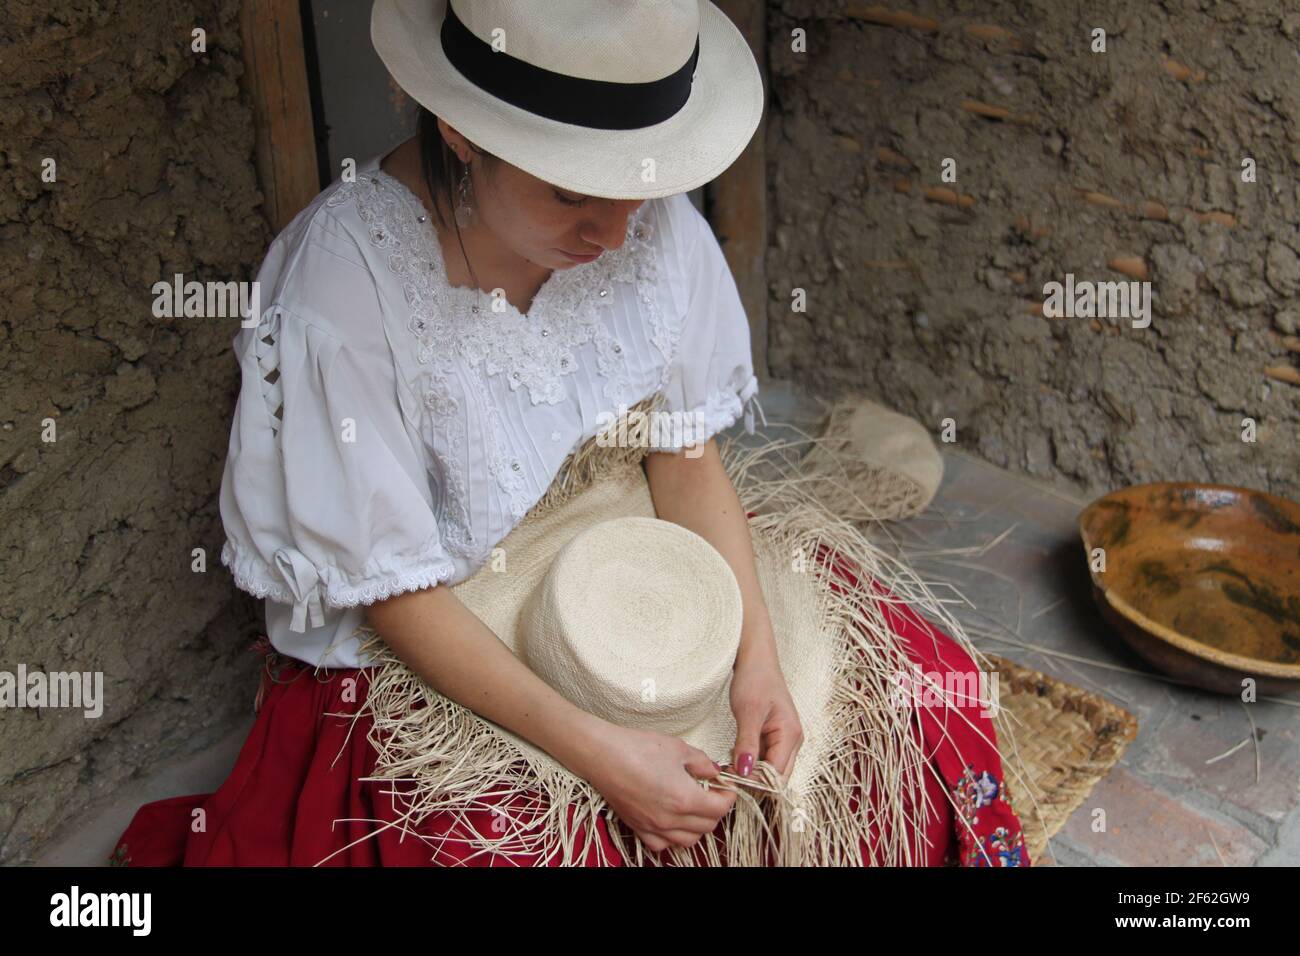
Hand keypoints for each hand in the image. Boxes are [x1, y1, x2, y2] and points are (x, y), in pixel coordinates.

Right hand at [583, 724, 737, 853]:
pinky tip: (671, 819)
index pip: (720, 809)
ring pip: (688, 840)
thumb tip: (715, 772)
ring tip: (694, 806)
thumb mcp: (678, 748)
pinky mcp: (638, 828)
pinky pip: (663, 845)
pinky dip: (673, 837)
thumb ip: (702, 763)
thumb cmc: (638, 747)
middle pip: (707, 826)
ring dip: (697, 826)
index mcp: (685, 799)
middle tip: (712, 792)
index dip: (728, 796)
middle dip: (716, 810)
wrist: (602, 754)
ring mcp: (653, 827)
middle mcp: (670, 819)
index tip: (727, 785)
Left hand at [728, 641, 802, 780]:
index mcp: (791, 735)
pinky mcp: (775, 737)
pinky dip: (750, 761)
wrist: (756, 659)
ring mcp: (785, 739)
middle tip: (728, 775)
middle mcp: (793, 741)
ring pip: (770, 769)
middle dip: (754, 780)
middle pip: (777, 776)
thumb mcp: (748, 712)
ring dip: (751, 771)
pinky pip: (765, 758)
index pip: (777, 774)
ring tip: (729, 764)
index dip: (756, 781)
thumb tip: (744, 773)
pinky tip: (734, 756)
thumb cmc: (755, 679)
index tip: (731, 780)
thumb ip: (747, 744)